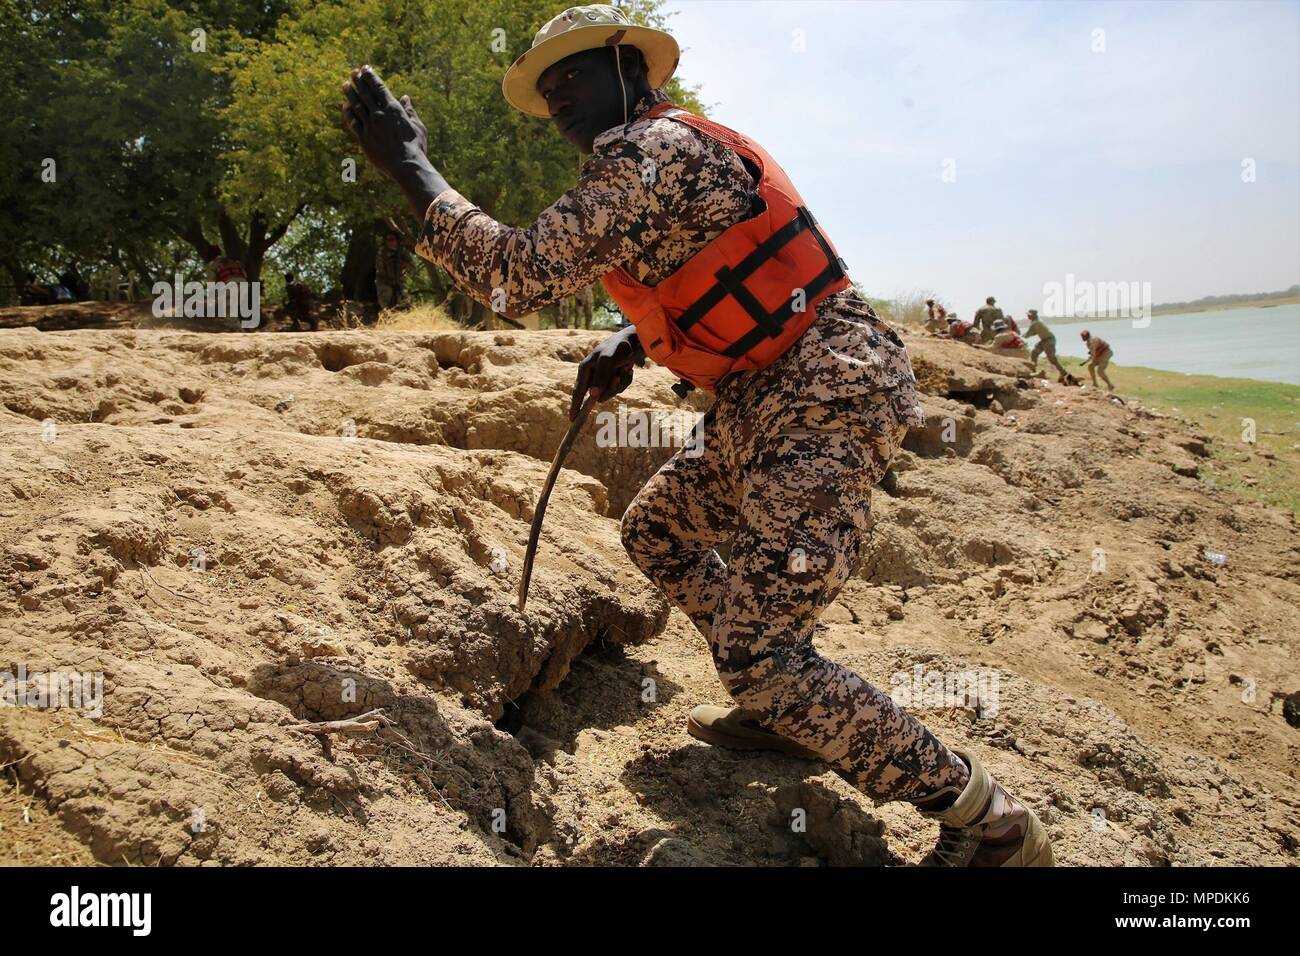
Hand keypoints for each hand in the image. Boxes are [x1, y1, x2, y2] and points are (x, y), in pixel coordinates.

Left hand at [342, 65, 428, 180]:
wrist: (406, 166)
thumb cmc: (416, 146)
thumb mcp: (418, 126)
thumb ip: (410, 111)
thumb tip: (405, 98)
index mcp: (394, 109)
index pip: (379, 87)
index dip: (371, 76)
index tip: (365, 68)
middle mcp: (380, 115)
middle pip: (365, 94)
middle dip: (358, 81)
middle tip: (353, 73)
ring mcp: (370, 126)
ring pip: (356, 106)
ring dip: (350, 94)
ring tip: (345, 85)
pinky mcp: (364, 139)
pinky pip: (353, 122)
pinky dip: (349, 113)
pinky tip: (346, 107)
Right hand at [569, 326, 644, 419]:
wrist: (634, 341)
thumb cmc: (618, 347)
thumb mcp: (607, 360)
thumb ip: (600, 377)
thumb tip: (593, 395)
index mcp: (585, 369)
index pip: (578, 391)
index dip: (575, 406)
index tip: (572, 419)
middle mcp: (593, 374)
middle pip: (597, 396)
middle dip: (609, 389)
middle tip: (616, 377)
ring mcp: (604, 377)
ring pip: (610, 393)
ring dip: (619, 383)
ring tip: (623, 369)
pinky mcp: (615, 377)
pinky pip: (620, 388)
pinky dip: (626, 380)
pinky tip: (628, 369)